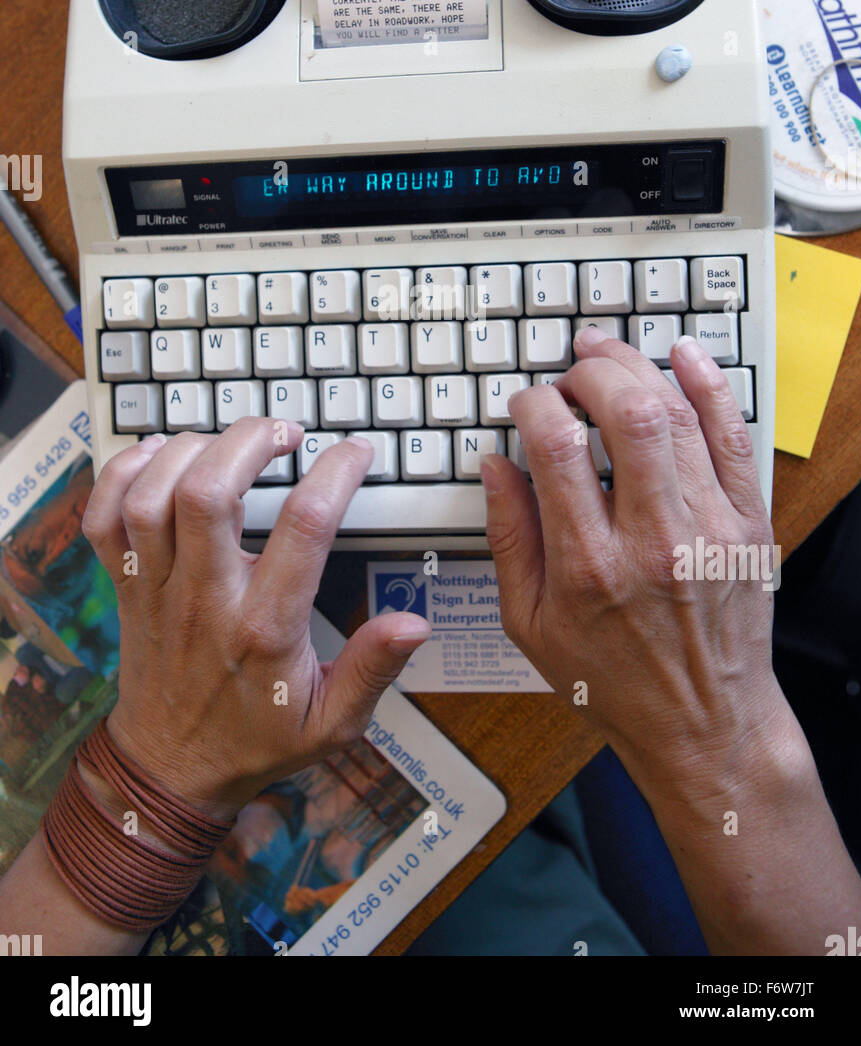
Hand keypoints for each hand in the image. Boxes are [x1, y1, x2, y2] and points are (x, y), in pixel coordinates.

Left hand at [82, 420, 429, 820]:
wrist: (170, 770)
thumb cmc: (255, 741)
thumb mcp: (332, 722)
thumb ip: (373, 669)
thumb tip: (414, 623)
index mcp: (265, 628)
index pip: (304, 528)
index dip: (336, 474)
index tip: (357, 453)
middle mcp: (205, 599)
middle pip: (208, 493)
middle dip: (248, 441)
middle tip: (284, 431)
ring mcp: (157, 589)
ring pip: (152, 496)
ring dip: (190, 450)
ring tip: (229, 441)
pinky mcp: (124, 585)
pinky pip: (105, 516)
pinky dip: (123, 473)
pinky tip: (162, 456)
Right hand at [482, 329, 786, 797]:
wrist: (704, 724)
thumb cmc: (612, 680)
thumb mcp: (528, 624)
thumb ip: (507, 537)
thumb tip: (495, 465)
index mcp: (588, 565)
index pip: (555, 445)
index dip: (534, 403)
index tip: (526, 405)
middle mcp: (652, 540)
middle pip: (625, 413)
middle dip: (590, 372)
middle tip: (570, 373)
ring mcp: (707, 528)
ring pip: (677, 414)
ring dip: (639, 367)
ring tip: (609, 354)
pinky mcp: (746, 524)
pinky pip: (733, 435)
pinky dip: (710, 386)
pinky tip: (684, 356)